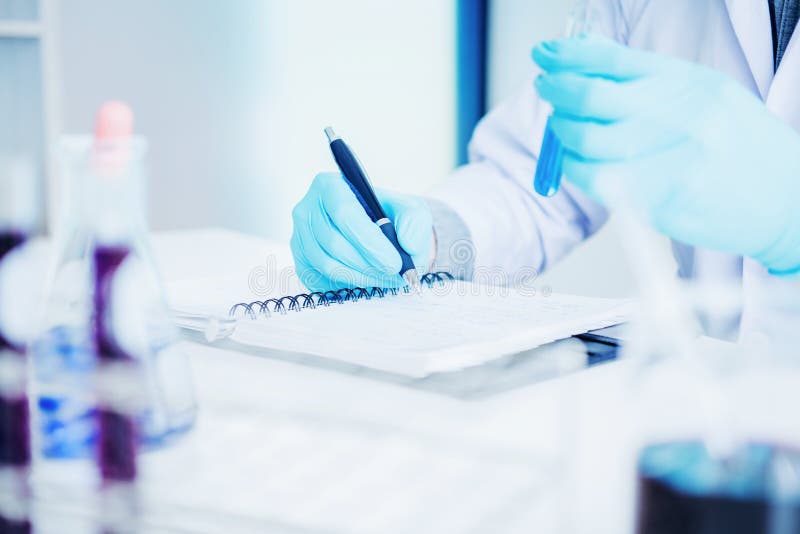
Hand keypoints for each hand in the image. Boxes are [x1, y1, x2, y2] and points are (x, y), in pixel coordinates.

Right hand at [291, 172, 432, 291]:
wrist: (378, 234)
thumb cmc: (390, 217)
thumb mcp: (411, 210)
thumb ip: (414, 221)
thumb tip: (406, 243)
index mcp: (330, 186)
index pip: (344, 213)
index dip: (369, 242)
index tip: (394, 263)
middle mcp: (307, 209)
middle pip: (333, 242)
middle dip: (368, 265)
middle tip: (396, 276)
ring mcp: (300, 237)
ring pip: (326, 264)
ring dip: (361, 278)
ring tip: (387, 280)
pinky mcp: (301, 261)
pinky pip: (319, 281)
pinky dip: (346, 287)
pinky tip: (368, 282)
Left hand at [532, 35, 799, 275]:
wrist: (783, 199)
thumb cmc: (736, 145)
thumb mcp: (702, 95)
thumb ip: (645, 78)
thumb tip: (585, 56)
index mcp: (686, 81)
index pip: (611, 58)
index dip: (567, 56)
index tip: (544, 56)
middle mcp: (677, 113)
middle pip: (590, 95)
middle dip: (555, 90)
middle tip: (545, 90)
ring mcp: (667, 157)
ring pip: (584, 139)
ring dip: (560, 132)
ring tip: (561, 128)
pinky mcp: (657, 198)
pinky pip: (594, 178)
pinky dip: (574, 168)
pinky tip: (576, 162)